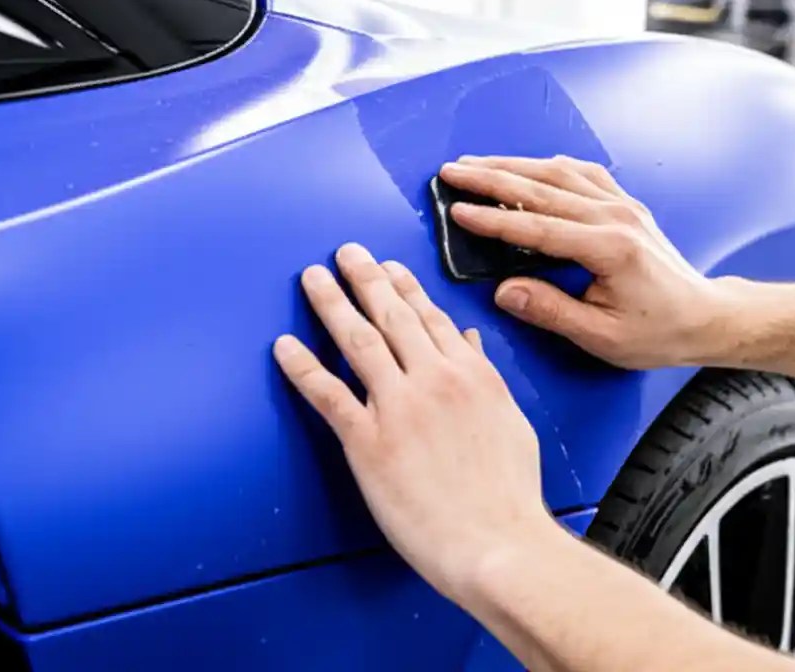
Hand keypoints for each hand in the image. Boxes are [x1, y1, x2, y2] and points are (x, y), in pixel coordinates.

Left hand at [272, 244, 558, 601]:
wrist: (497, 541)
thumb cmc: (508, 495)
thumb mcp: (510, 423)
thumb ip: (486, 378)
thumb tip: (471, 344)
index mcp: (471, 374)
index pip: (430, 317)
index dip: (404, 287)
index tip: (388, 267)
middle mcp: (434, 379)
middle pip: (390, 315)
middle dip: (364, 277)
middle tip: (345, 252)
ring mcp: (399, 407)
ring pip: (357, 339)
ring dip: (330, 302)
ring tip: (312, 278)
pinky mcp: (368, 441)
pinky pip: (327, 392)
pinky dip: (302, 366)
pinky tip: (284, 346)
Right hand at [440, 155, 728, 368]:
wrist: (705, 317)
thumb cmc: (659, 332)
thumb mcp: (601, 336)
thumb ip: (550, 310)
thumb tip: (504, 291)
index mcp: (608, 249)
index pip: (537, 228)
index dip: (493, 219)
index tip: (459, 210)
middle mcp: (615, 217)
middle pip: (541, 189)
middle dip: (492, 178)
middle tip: (452, 172)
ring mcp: (622, 206)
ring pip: (558, 174)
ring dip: (515, 166)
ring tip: (477, 164)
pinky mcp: (625, 205)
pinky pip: (582, 174)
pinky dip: (550, 167)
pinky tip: (529, 166)